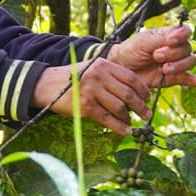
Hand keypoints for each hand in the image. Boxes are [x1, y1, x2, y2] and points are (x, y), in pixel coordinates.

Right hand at [31, 59, 151, 135]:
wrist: (48, 85)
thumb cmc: (73, 79)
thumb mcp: (93, 69)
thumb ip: (111, 77)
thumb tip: (133, 94)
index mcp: (104, 65)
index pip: (131, 78)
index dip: (143, 91)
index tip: (148, 100)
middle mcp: (99, 76)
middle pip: (128, 94)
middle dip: (141, 107)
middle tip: (147, 115)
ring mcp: (92, 90)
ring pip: (120, 107)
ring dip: (129, 118)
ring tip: (132, 123)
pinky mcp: (85, 105)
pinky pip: (107, 118)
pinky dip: (119, 127)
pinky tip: (125, 131)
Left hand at [107, 25, 195, 89]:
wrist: (121, 70)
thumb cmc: (130, 51)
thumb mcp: (143, 42)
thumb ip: (161, 39)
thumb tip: (178, 37)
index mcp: (168, 35)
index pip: (185, 32)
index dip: (182, 36)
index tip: (170, 40)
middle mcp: (174, 48)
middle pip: (188, 49)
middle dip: (173, 53)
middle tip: (156, 56)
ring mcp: (175, 63)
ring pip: (189, 62)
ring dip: (180, 65)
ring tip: (164, 69)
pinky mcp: (173, 78)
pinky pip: (188, 79)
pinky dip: (195, 80)